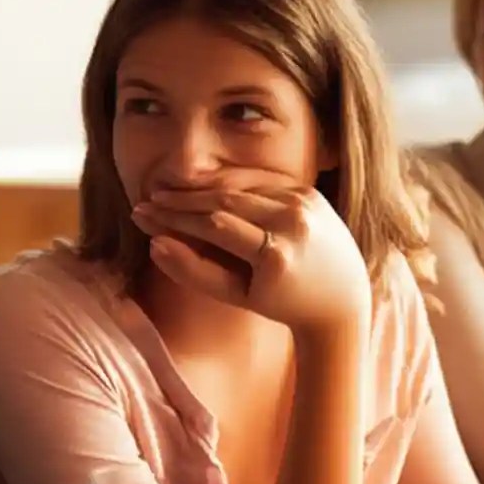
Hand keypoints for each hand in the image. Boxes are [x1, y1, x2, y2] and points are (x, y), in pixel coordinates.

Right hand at [131, 184, 370, 336]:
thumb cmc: (281, 302)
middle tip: (148, 201)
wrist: (339, 297)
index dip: (175, 218)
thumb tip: (154, 245)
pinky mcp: (308, 191)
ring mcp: (305, 203)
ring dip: (200, 188)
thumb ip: (194, 271)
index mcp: (278, 255)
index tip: (144, 215)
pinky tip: (201, 189)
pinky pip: (259, 181)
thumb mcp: (236, 296)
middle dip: (182, 199)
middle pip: (224, 200)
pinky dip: (227, 183)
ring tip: (169, 195)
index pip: (214, 225)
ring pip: (239, 186)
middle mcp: (294, 222)